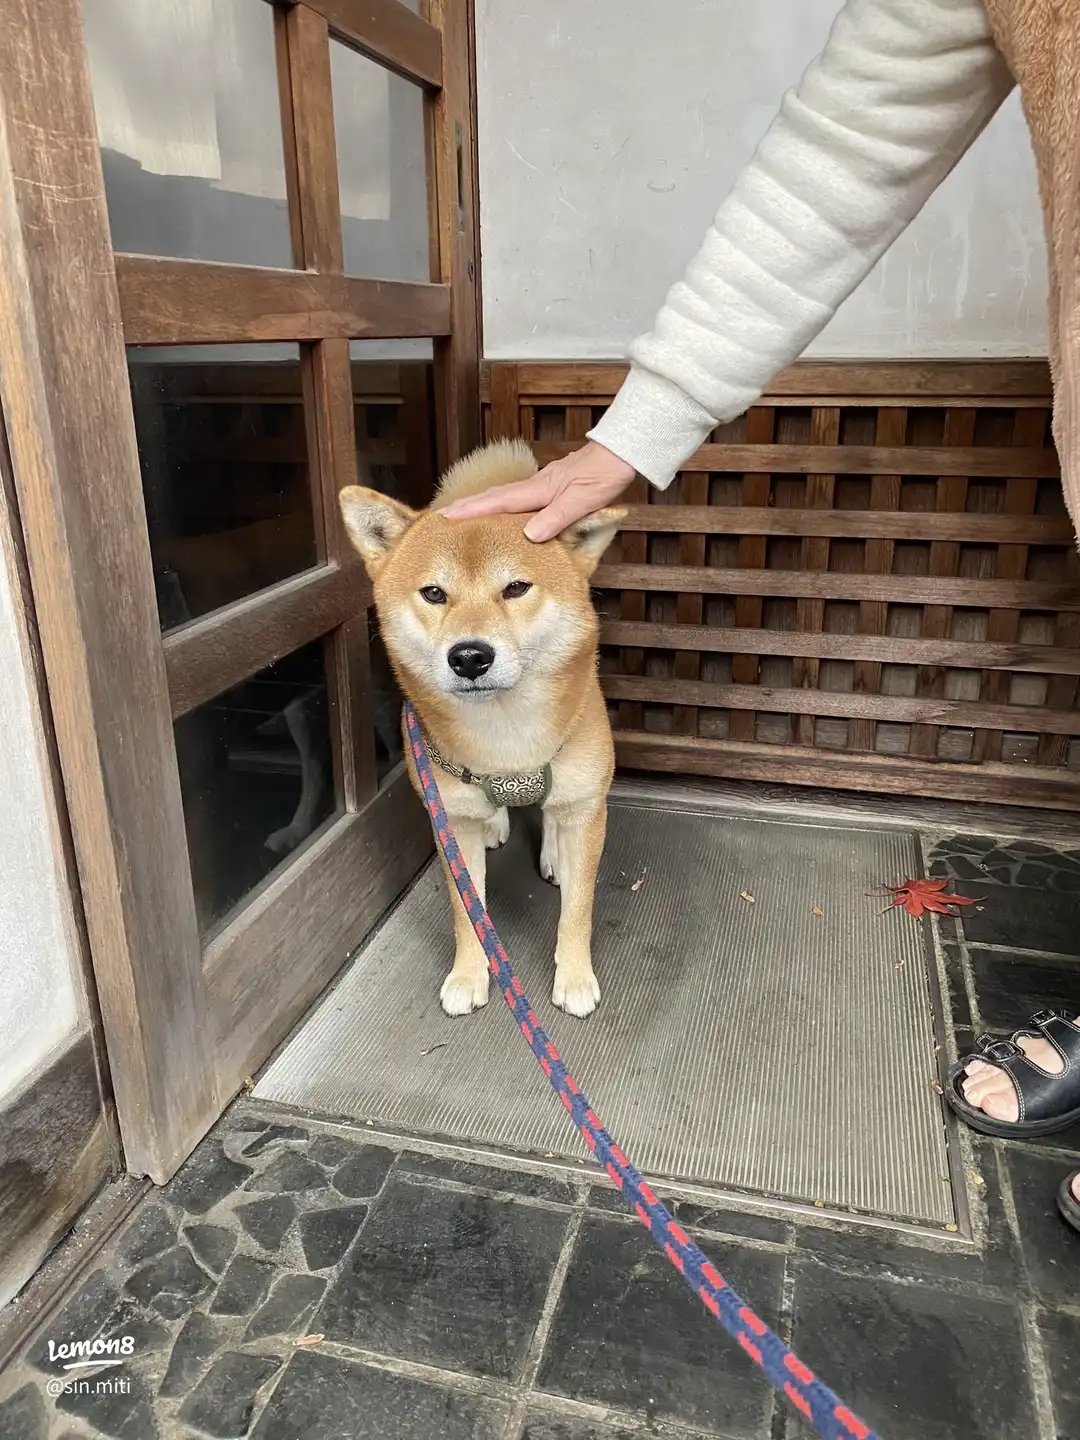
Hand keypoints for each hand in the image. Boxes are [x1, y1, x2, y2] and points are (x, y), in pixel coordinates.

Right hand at [440, 440, 636, 540]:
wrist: (623, 453)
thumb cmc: (605, 474)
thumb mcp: (581, 500)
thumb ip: (556, 517)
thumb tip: (528, 534)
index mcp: (538, 490)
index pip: (497, 501)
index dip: (471, 510)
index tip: (445, 517)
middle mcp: (536, 487)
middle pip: (495, 497)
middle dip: (468, 506)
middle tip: (444, 516)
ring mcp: (544, 486)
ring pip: (506, 497)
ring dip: (484, 505)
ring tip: (466, 515)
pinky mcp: (553, 488)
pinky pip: (520, 499)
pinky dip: (504, 505)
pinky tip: (507, 512)